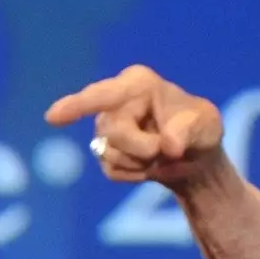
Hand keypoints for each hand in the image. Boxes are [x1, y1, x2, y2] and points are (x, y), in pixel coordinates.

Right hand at [47, 64, 223, 187]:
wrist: (194, 159)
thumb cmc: (200, 131)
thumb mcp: (207, 127)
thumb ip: (189, 132)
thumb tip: (168, 145)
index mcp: (138, 84)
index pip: (103, 96)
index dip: (77, 105)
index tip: (52, 117)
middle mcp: (116, 103)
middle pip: (113, 133)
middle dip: (142, 149)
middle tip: (167, 150)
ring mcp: (106, 127)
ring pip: (110, 154)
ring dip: (140, 163)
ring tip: (159, 154)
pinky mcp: (104, 151)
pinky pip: (111, 170)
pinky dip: (134, 174)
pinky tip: (147, 165)